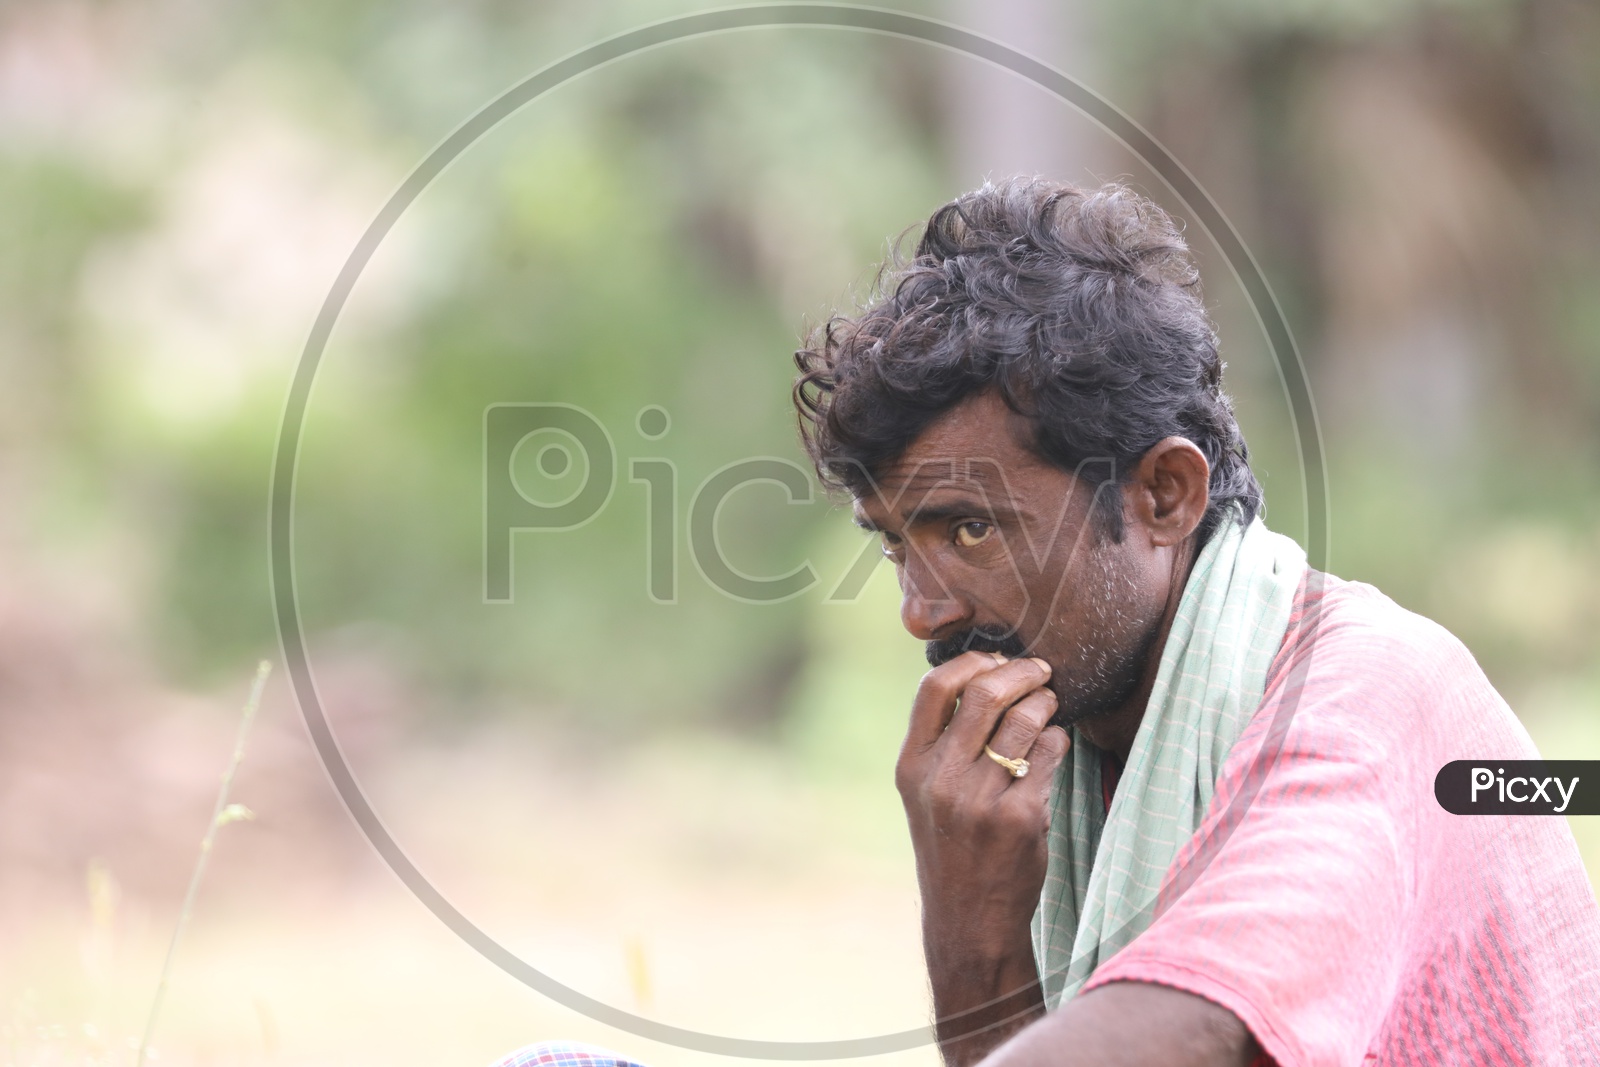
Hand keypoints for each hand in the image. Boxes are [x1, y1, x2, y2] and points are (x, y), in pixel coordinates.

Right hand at [895, 651, 1071, 1064]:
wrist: (969, 917)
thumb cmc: (952, 845)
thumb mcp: (925, 793)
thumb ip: (941, 741)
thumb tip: (980, 674)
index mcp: (911, 766)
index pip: (934, 688)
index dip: (969, 662)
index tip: (993, 660)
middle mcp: (941, 780)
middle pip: (984, 694)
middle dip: (1020, 672)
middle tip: (1040, 670)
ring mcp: (981, 799)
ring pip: (1024, 720)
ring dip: (1044, 702)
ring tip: (1049, 704)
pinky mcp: (1021, 817)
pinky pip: (1049, 753)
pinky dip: (1057, 740)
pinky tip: (1054, 747)